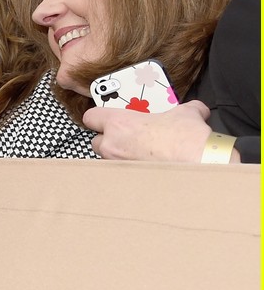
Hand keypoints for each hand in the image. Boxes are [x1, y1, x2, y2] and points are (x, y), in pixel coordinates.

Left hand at [83, 101, 228, 161]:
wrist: (198, 161)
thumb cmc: (185, 137)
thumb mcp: (185, 112)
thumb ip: (183, 109)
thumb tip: (195, 110)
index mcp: (118, 123)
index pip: (91, 117)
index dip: (98, 117)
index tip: (105, 119)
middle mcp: (112, 145)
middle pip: (96, 141)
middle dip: (109, 140)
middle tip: (128, 138)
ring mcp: (117, 165)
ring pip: (107, 159)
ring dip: (118, 156)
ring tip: (140, 154)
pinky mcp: (126, 180)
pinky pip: (120, 173)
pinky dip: (129, 170)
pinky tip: (146, 167)